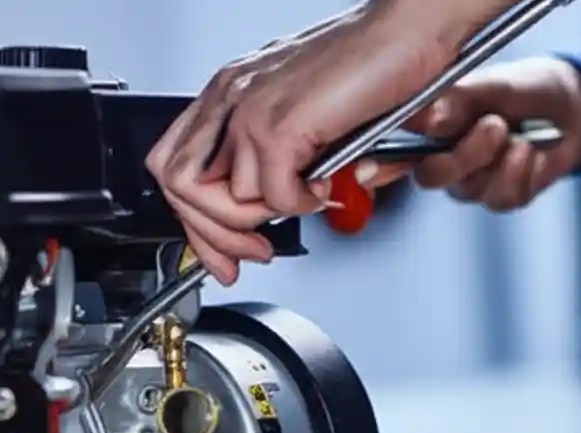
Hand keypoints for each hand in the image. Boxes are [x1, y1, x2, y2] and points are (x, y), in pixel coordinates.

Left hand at [146, 3, 460, 284]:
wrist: (405, 31)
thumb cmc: (368, 63)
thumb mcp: (302, 113)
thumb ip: (273, 155)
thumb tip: (266, 208)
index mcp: (230, 92)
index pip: (175, 168)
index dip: (194, 220)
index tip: (223, 252)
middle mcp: (232, 96)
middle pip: (180, 186)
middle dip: (217, 235)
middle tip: (255, 249)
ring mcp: (251, 109)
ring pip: (230, 199)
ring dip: (270, 216)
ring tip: (305, 201)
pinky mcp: (280, 126)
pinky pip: (276, 197)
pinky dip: (303, 205)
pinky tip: (324, 186)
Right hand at [358, 57, 580, 211]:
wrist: (572, 110)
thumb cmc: (525, 90)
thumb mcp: (494, 85)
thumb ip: (460, 100)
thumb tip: (430, 118)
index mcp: (430, 127)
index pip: (393, 149)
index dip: (385, 161)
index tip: (397, 157)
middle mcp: (442, 158)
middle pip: (432, 176)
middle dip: (466, 155)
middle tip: (495, 125)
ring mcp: (470, 182)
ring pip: (472, 189)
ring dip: (503, 162)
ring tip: (522, 138)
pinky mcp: (500, 198)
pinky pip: (503, 198)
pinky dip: (524, 174)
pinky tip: (534, 154)